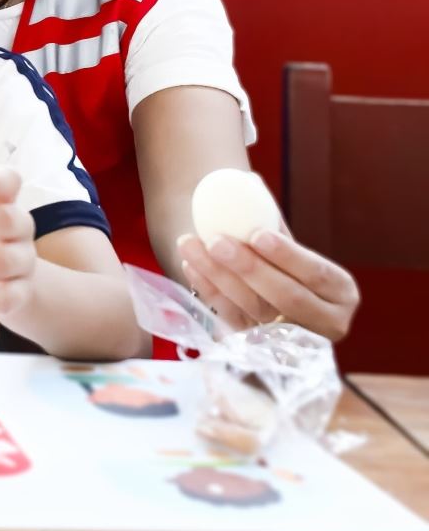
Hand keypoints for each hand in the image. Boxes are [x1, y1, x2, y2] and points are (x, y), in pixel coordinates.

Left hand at [177, 230, 359, 340]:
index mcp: (340, 292)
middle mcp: (324, 322)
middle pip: (285, 297)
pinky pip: (230, 320)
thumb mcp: (289, 248)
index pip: (317, 274)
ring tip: (190, 245)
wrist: (273, 303)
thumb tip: (247, 181)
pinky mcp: (259, 350)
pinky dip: (208, 292)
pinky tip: (190, 266)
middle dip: (249, 268)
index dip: (288, 256)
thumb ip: (271, 220)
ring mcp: (292, 342)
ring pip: (253, 310)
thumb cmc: (284, 266)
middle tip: (216, 241)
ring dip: (218, 277)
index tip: (257, 234)